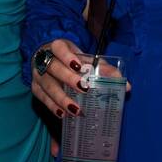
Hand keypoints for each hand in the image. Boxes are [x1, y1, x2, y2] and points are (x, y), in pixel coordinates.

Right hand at [31, 39, 130, 157]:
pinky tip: (63, 114)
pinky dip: (52, 107)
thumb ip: (105, 70)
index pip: (59, 48)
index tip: (79, 66)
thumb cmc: (73, 60)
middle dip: (68, 79)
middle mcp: (44, 60)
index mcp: (57, 47)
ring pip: (47, 85)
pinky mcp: (35, 88)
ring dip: (61, 98)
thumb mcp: (87, 60)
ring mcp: (37, 74)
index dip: (67, 56)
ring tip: (75, 109)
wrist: (51, 58)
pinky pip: (42, 98)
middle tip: (83, 89)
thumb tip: (126, 86)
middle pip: (53, 68)